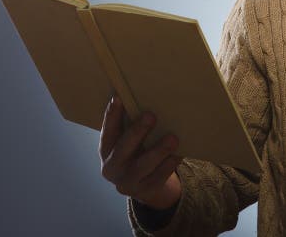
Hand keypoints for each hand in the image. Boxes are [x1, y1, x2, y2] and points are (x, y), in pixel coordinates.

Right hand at [99, 94, 183, 209]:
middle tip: (151, 115)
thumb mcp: (128, 140)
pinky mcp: (145, 190)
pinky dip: (169, 164)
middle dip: (137, 132)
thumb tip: (145, 95)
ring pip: (143, 166)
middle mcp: (112, 167)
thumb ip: (130, 125)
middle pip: (124, 149)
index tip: (118, 98)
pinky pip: (159, 177)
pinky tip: (179, 153)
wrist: (142, 184)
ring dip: (158, 151)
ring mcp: (128, 182)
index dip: (111, 116)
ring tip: (173, 138)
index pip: (107, 131)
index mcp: (105, 150)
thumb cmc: (136, 151)